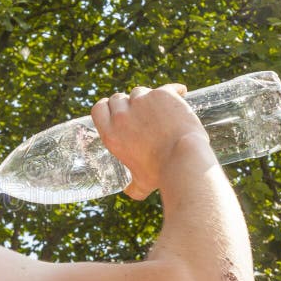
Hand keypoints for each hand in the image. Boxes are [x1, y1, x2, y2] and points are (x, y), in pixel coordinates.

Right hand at [91, 83, 207, 199]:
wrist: (182, 160)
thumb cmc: (161, 174)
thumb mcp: (140, 183)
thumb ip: (132, 187)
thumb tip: (130, 192)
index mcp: (111, 134)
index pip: (98, 109)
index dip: (106, 106)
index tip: (114, 108)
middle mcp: (122, 115)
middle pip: (118, 98)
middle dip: (127, 103)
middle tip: (141, 111)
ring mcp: (142, 102)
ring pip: (141, 92)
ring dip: (148, 98)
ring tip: (162, 106)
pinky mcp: (162, 95)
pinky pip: (168, 87)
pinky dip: (175, 91)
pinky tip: (181, 93)